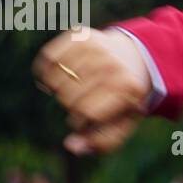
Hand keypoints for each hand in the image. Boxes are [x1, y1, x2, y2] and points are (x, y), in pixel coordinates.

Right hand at [33, 27, 151, 154]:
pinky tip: (62, 74)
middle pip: (67, 98)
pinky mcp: (79, 35)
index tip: (88, 117)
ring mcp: (96, 47)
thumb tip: (71, 146)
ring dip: (59, 89)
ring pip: (54, 80)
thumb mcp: (122, 124)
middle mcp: (112, 65)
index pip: (84, 112)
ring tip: (75, 86)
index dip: (80, 120)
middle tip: (84, 99)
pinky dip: (47, 71)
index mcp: (127, 88)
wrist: (135, 60)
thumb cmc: (124, 99)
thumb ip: (100, 143)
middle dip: (71, 104)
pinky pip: (47, 59)